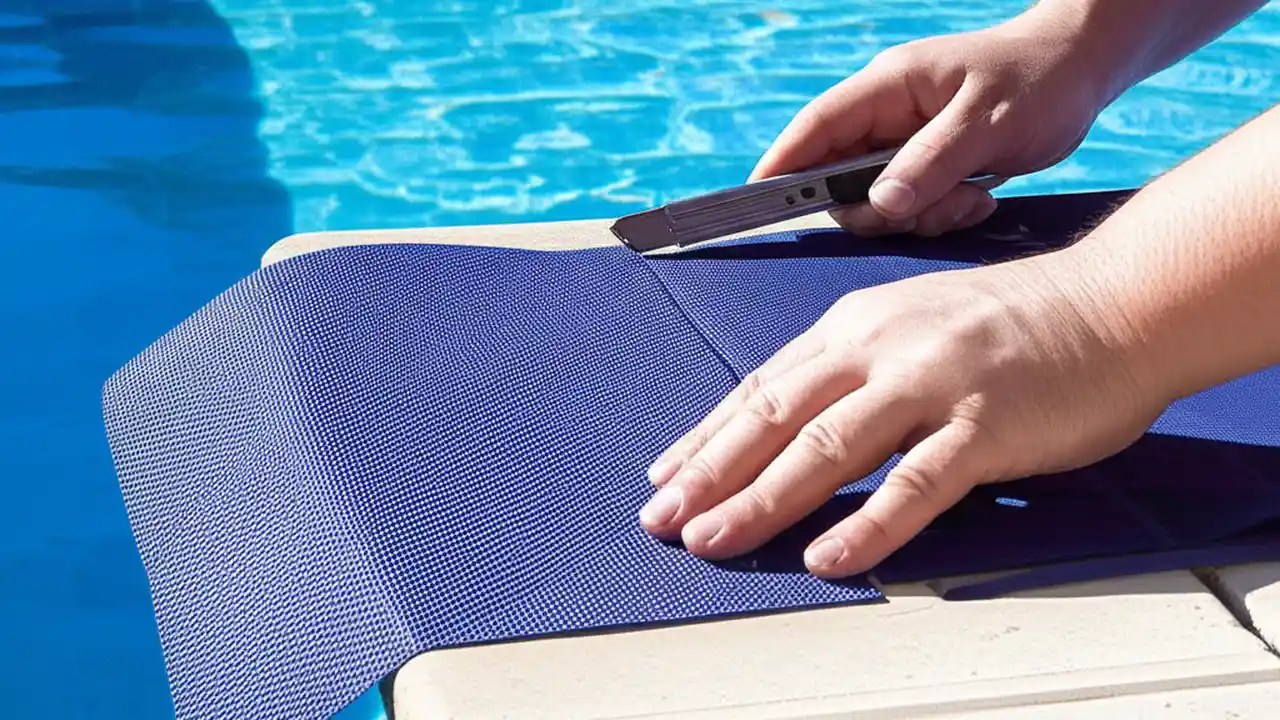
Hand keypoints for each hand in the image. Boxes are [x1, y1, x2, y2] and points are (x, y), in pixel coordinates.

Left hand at [639, 256, 1168, 577]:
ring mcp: (932, 383)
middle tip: (663, 517)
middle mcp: (881, 347)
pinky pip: (915, 483)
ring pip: (827, 447)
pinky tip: (828, 557)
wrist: (1117, 300)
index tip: (666, 476)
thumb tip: (796, 423)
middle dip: (709, 472)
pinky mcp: (985, 424)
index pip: (764, 387)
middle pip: (775, 416)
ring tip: (714, 538)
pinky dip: (867, 524)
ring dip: (761, 498)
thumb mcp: (912, 323)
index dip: (707, 436)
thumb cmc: (1017, 323)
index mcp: (856, 324)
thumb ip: (855, 369)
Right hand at [751, 15, 1107, 236]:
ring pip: (877, 202)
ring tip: (970, 197)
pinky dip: (941, 214)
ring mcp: (905, 142)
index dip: (782, 165)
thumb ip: (932, 163)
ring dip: (919, 214)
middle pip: (840, 180)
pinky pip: (910, 207)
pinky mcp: (926, 165)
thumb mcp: (987, 123)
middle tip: (932, 206)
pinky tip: (979, 197)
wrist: (1082, 71)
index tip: (757, 201)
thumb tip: (881, 204)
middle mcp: (887, 116)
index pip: (815, 128)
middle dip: (880, 208)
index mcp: (887, 87)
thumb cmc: (1038, 80)